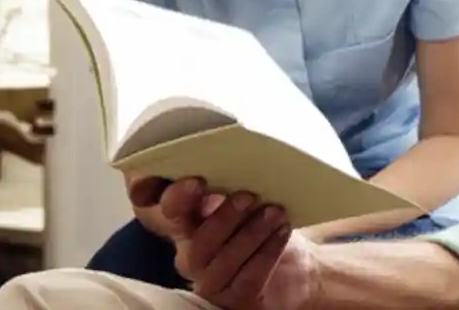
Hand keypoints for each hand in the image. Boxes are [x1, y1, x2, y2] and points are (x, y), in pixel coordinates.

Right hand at [144, 177, 307, 308]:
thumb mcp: (247, 199)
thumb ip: (229, 185)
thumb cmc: (263, 225)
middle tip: (250, 196)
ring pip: (220, 262)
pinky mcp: (233, 300)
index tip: (197, 181)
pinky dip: (266, 253)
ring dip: (250, 234)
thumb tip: (232, 162)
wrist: (294, 267)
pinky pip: (247, 279)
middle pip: (195, 241)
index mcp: (187, 224)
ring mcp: (209, 281)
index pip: (164, 210)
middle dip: (223, 217)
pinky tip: (281, 233)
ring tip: (275, 213)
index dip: (173, 198)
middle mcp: (191, 255)